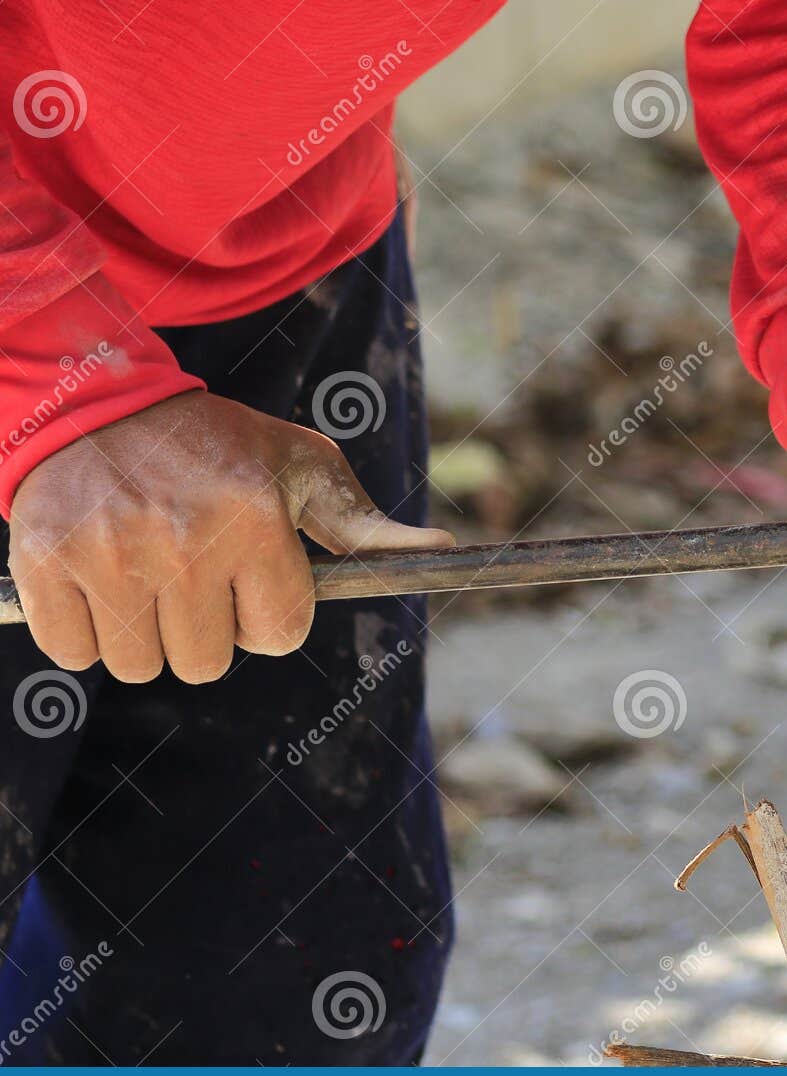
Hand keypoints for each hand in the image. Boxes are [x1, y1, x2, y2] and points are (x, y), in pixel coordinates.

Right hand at [9, 391, 452, 683]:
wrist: (99, 400)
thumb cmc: (221, 447)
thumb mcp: (303, 469)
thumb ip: (366, 526)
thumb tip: (444, 549)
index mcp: (255, 519)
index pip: (278, 637)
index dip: (269, 618)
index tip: (252, 582)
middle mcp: (183, 540)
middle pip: (207, 664)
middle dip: (209, 631)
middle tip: (194, 575)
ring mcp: (108, 553)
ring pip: (139, 666)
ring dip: (147, 637)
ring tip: (148, 575)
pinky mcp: (43, 562)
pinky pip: (72, 654)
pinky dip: (84, 632)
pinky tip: (98, 580)